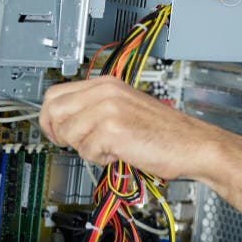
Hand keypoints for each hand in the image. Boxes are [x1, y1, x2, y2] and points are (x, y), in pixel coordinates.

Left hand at [39, 76, 216, 179]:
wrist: (192, 143)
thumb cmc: (164, 130)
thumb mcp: (126, 106)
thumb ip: (96, 106)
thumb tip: (62, 118)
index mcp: (108, 83)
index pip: (56, 93)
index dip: (50, 116)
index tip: (57, 130)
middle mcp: (107, 91)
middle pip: (54, 110)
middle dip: (61, 133)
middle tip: (82, 142)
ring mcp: (109, 108)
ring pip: (67, 133)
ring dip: (84, 147)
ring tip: (109, 146)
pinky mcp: (113, 129)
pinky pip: (85, 151)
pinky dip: (100, 158)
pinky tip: (120, 152)